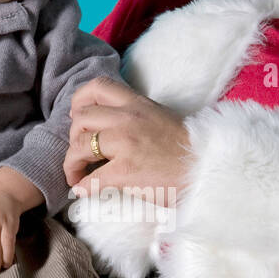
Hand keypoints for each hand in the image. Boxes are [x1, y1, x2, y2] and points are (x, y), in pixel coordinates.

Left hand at [64, 77, 192, 199]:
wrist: (206, 169)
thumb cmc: (186, 149)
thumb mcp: (159, 117)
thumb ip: (134, 116)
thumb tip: (109, 127)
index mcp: (137, 103)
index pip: (96, 87)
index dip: (79, 101)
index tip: (77, 117)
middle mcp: (127, 119)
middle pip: (80, 119)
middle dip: (73, 138)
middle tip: (80, 153)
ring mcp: (125, 144)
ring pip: (80, 146)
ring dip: (72, 164)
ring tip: (78, 175)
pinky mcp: (125, 171)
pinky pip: (91, 178)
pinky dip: (82, 186)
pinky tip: (85, 190)